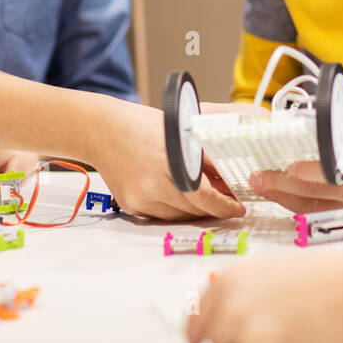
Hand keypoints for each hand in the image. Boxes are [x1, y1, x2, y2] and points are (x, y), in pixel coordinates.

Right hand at [90, 102, 245, 220]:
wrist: (102, 131)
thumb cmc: (142, 126)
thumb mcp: (181, 133)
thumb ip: (206, 157)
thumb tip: (230, 176)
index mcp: (169, 164)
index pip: (204, 197)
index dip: (225, 206)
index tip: (240, 208)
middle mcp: (153, 186)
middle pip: (194, 210)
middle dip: (215, 208)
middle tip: (230, 202)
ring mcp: (140, 199)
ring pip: (179, 216)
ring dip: (196, 210)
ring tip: (208, 198)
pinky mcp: (131, 205)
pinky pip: (161, 215)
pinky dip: (176, 209)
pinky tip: (182, 196)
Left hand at [187, 255, 342, 342]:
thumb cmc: (326, 279)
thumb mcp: (272, 273)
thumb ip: (243, 291)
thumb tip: (224, 311)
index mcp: (229, 278)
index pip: (195, 317)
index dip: (203, 333)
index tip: (204, 342)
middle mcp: (228, 300)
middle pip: (213, 338)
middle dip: (233, 340)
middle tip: (263, 336)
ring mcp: (240, 325)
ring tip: (285, 333)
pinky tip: (291, 341)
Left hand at [249, 129, 342, 211]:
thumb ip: (335, 138)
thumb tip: (299, 131)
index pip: (330, 170)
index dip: (303, 170)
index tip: (282, 165)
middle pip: (312, 192)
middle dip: (280, 185)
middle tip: (256, 177)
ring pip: (311, 208)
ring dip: (283, 198)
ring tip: (262, 187)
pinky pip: (320, 215)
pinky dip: (299, 206)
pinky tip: (283, 198)